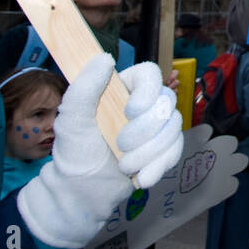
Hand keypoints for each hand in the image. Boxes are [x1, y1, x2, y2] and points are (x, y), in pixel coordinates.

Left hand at [17, 55, 183, 248]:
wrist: (84, 189)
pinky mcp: (164, 148)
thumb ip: (85, 86)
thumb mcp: (71, 117)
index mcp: (121, 89)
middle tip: (120, 145)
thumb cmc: (75, 150)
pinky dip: (159, 165)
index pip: (150, 73)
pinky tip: (142, 177)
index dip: (148, 90)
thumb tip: (106, 58)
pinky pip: (177, 149)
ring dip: (149, 152)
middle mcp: (142, 104)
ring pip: (174, 127)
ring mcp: (155, 126)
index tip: (130, 111)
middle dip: (145, 130)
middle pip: (166, 102)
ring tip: (125, 165)